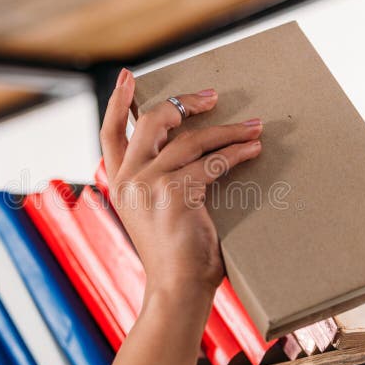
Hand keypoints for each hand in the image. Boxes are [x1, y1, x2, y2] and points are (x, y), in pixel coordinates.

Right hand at [100, 68, 262, 300]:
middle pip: (153, 120)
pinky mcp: (173, 194)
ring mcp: (147, 185)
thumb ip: (156, 180)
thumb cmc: (175, 252)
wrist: (176, 289)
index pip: (110, 132)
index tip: (127, 76)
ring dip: (227, 130)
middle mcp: (127, 179)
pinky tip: (252, 151)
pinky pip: (211, 163)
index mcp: (119, 182)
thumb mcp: (153, 211)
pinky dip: (235, 154)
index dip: (117, 102)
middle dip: (186, 102)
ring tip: (254, 128)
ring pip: (191, 140)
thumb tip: (189, 146)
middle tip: (212, 96)